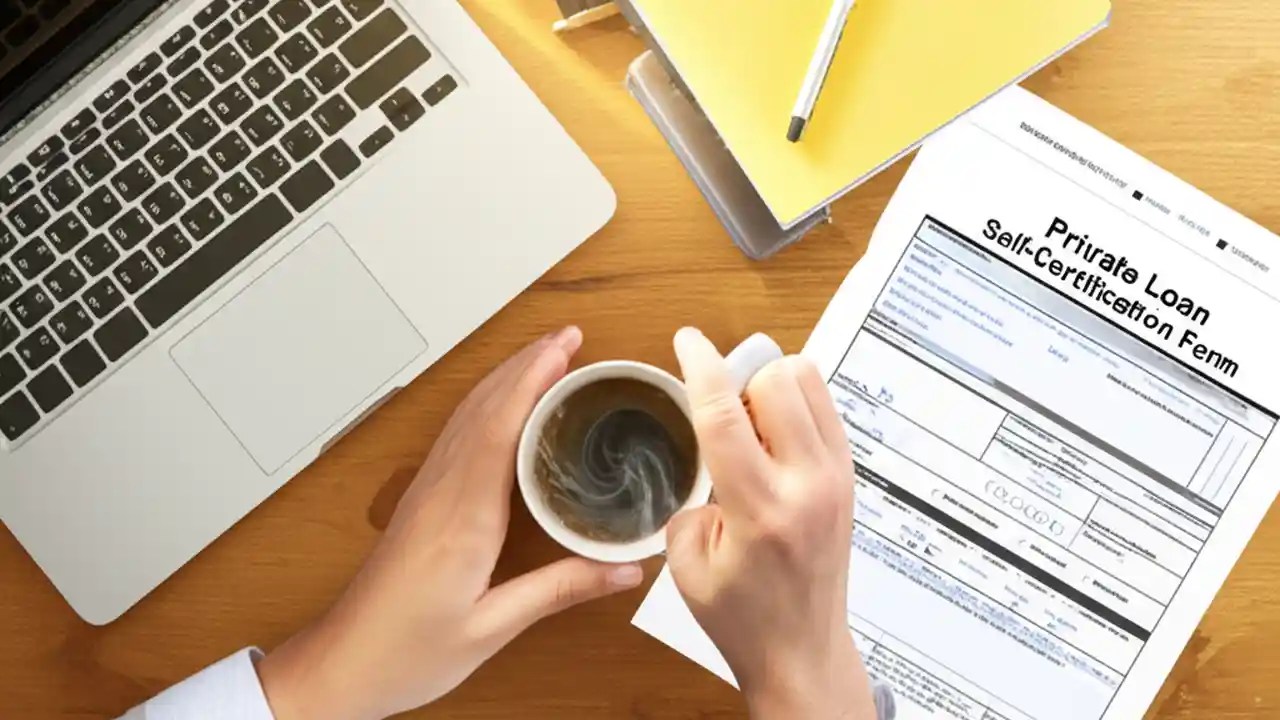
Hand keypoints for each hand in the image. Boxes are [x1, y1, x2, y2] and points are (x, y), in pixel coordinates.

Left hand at [257, 327, 643, 719]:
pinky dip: (488, 407)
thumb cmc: (404, 650)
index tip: (566, 348)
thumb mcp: (492, 628)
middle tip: (571, 338)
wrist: (342, 663)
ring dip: (507, 379)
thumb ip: (559, 590)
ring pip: (468, 416)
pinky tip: (505, 407)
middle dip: (528, 364)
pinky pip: (459, 436)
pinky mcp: (422, 502)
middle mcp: (441, 492)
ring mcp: (427, 492)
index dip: (535, 379)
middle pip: (485, 407)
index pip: (502, 426)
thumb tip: (623, 569)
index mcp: (462, 517)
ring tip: (546, 357)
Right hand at [666, 328, 875, 719]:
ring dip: (770, 384)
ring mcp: (836, 477)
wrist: (802, 649)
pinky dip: (796, 402)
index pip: (725, 413)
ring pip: (808, 381)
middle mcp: (807, 485)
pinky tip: (774, 436)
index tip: (687, 340)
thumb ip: (689, 497)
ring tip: (749, 424)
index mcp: (760, 509)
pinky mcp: (849, 476)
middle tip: (720, 406)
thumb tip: (710, 450)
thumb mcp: (688, 564)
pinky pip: (826, 406)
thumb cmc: (745, 617)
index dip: (701, 365)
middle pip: (777, 379)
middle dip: (739, 377)